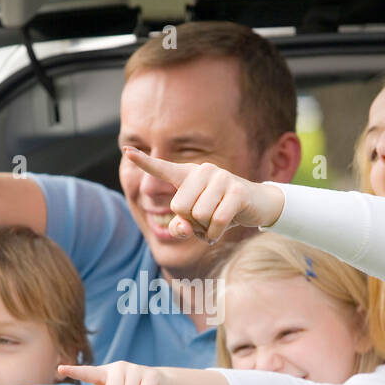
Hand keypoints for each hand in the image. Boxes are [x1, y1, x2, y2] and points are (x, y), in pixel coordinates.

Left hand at [122, 146, 285, 242]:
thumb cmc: (220, 212)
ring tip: (216, 222)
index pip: (162, 169)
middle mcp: (203, 171)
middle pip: (180, 207)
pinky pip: (217, 221)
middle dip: (191, 222)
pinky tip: (222, 230)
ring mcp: (221, 178)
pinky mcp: (237, 191)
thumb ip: (181, 227)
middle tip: (205, 220)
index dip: (144, 162)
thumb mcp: (197, 223)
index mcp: (188, 176)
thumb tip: (181, 227)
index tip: (126, 151)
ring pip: (199, 215)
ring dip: (206, 229)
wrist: (257, 205)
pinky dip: (216, 233)